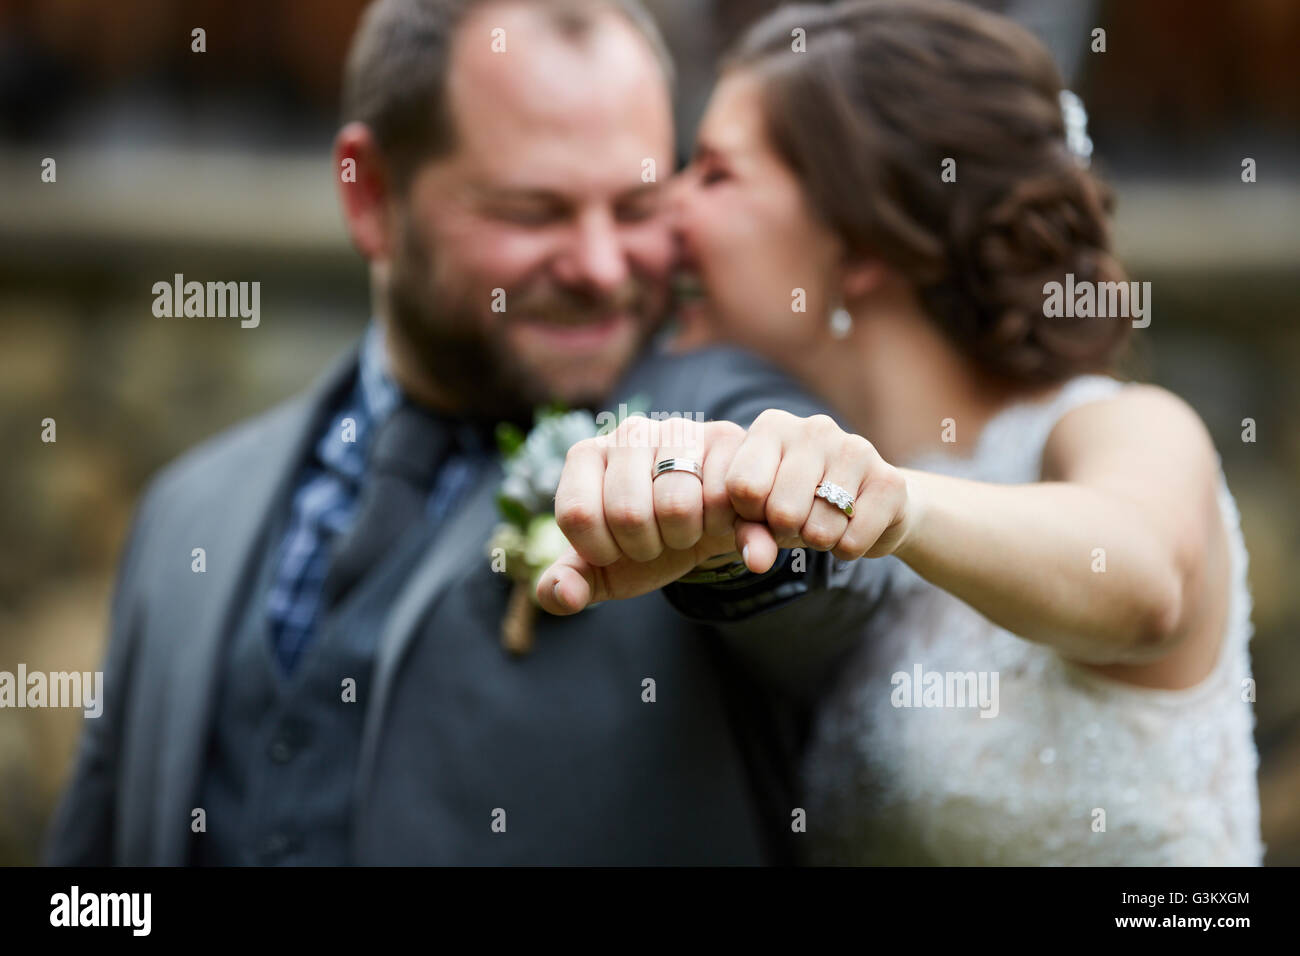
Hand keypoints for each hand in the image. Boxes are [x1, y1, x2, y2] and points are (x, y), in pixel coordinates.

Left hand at [536, 415, 779, 613]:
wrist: (705, 527)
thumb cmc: (647, 543)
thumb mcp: (604, 570)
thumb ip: (569, 585)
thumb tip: (565, 595)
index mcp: (586, 457)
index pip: (578, 514)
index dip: (602, 550)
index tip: (617, 548)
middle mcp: (629, 434)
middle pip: (628, 513)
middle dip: (646, 546)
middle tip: (658, 538)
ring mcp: (678, 431)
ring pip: (676, 505)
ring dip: (686, 536)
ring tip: (688, 525)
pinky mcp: (724, 436)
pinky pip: (720, 496)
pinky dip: (720, 525)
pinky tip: (719, 516)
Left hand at [726, 410, 910, 560]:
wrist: (866, 504)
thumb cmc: (797, 503)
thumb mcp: (760, 515)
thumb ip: (748, 535)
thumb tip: (757, 562)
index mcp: (772, 426)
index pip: (743, 486)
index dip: (750, 515)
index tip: (761, 509)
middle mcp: (814, 428)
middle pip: (782, 511)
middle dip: (787, 531)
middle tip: (799, 519)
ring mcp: (856, 449)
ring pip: (819, 530)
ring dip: (818, 541)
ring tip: (825, 520)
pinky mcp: (889, 480)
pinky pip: (853, 542)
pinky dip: (847, 549)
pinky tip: (852, 526)